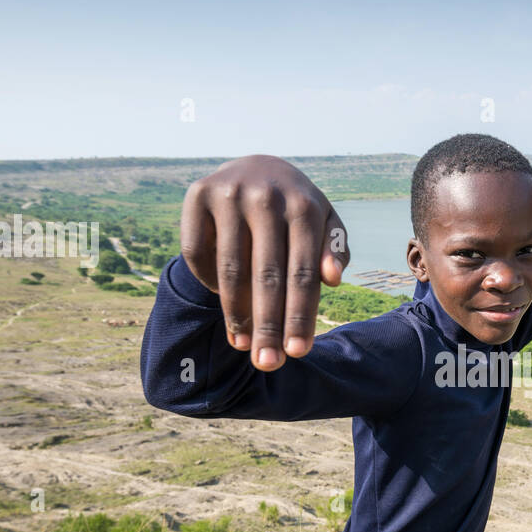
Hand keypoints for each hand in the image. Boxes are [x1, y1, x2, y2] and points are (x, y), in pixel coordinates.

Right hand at [180, 155, 349, 370]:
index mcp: (305, 205)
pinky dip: (208, 283)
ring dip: (237, 315)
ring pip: (231, 269)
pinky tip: (225, 306)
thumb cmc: (296, 209)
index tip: (298, 353)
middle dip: (269, 325)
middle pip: (268, 275)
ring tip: (244, 347)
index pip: (302, 272)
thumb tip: (333, 279)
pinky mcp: (196, 193)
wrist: (256, 167)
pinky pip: (199, 253)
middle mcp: (266, 196)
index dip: (300, 315)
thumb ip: (335, 250)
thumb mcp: (323, 223)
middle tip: (268, 364)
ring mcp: (228, 193)